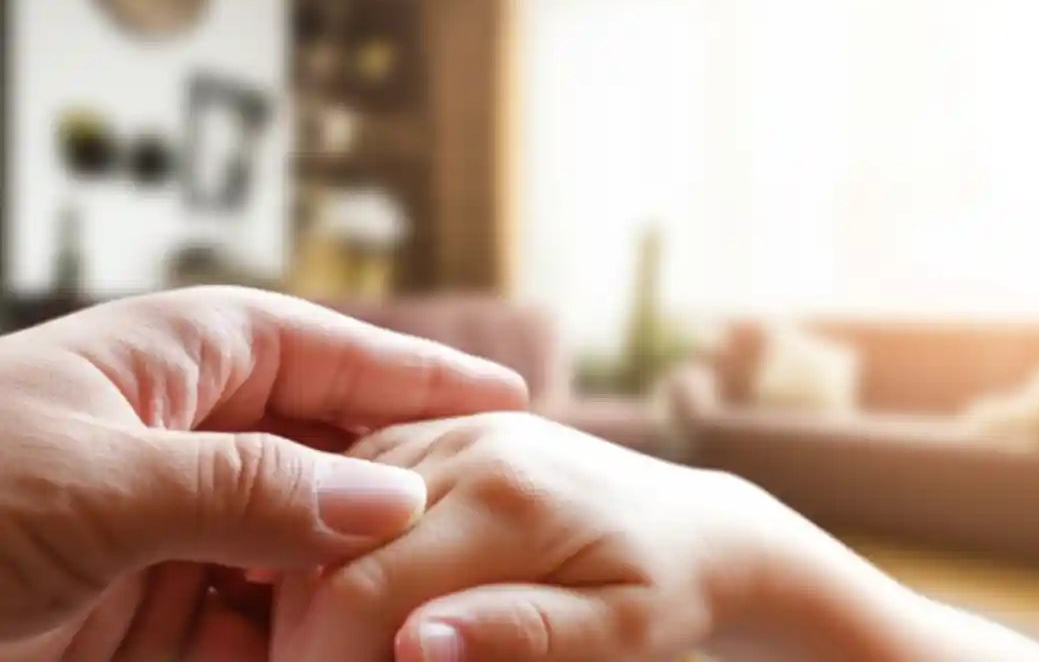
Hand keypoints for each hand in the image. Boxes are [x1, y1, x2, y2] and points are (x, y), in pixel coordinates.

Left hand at [0, 287, 525, 660]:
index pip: (324, 349)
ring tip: (442, 597)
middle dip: (407, 482)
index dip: (417, 370)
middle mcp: (188, 438)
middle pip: (332, 449)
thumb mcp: (95, 483)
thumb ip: (251, 489)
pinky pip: (265, 623)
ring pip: (307, 547)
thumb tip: (388, 500)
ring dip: (364, 576)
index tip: (508, 393)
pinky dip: (312, 642)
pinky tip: (363, 650)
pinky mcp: (159, 618)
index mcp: (172, 362)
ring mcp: (179, 531)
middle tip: (498, 509)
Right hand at [268, 413, 827, 661]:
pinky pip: (361, 480)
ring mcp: (456, 428)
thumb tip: (419, 644)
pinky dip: (343, 540)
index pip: (365, 585)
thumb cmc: (664, 594)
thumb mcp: (618, 635)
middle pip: (334, 546)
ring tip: (349, 643)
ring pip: (334, 509)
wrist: (697, 529)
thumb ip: (524, 634)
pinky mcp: (449, 430)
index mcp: (508, 498)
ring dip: (319, 583)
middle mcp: (472, 443)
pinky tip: (363, 588)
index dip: (326, 656)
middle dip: (312, 626)